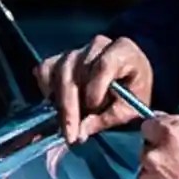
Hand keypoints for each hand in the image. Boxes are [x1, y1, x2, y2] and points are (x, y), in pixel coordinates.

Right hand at [34, 35, 153, 143]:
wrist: (127, 86)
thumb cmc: (133, 95)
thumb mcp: (130, 110)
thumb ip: (109, 118)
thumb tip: (81, 131)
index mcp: (123, 50)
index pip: (104, 64)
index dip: (95, 88)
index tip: (92, 109)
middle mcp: (99, 45)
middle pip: (76, 68)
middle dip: (71, 104)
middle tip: (70, 133)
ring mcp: (78, 50)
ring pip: (60, 70)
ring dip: (61, 101)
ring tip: (67, 125)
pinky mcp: (60, 58)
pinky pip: (45, 70)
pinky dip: (47, 89)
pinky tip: (57, 105)